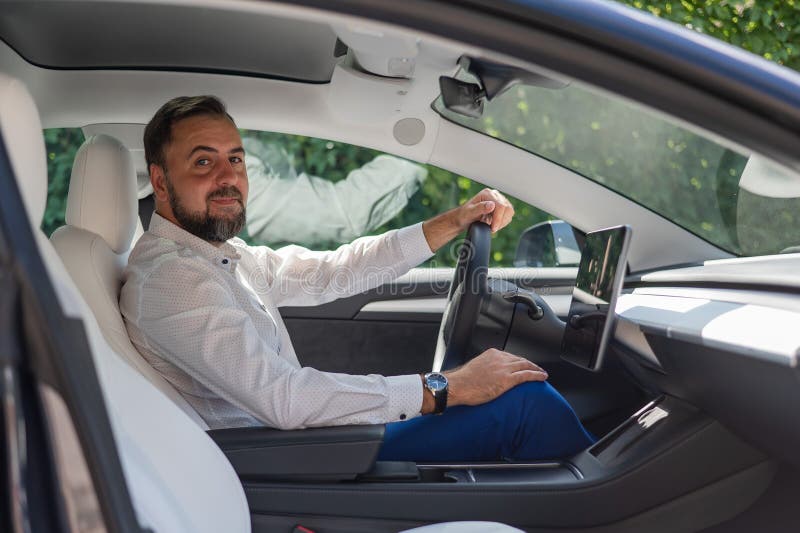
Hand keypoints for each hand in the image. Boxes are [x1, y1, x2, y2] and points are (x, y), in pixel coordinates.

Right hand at [420, 349, 547, 411]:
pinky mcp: (507, 379)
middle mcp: (499, 358)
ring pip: (525, 366)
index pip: (510, 356)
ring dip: (535, 368)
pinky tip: (542, 377)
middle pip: (519, 359)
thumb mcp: (474, 369)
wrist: (457, 386)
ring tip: (542, 372)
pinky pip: (526, 375)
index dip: (518, 361)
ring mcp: (504, 368)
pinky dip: (536, 375)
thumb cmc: (461, 381)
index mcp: (491, 354)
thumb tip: (486, 376)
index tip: (522, 365)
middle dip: (529, 364)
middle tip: (536, 368)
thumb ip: (484, 369)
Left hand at [422, 188, 515, 251]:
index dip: (498, 219)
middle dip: (500, 221)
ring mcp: (499, 200)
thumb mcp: (469, 213)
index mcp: (487, 194)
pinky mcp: (502, 207)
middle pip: (507, 208)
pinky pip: (509, 215)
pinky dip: (503, 222)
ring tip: (491, 226)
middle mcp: (494, 195)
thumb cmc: (464, 215)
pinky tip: (494, 224)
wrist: (464, 219)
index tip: (493, 228)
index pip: (500, 206)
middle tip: (492, 228)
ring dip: (502, 222)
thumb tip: (492, 205)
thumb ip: (479, 208)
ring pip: (510, 212)